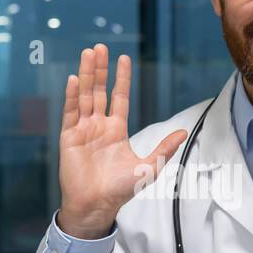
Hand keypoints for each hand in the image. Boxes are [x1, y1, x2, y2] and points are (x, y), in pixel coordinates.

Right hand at [58, 43, 187, 237]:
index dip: (121, 78)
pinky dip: (72, 95)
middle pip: (99, 90)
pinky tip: (75, 79)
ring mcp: (83, 130)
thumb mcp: (148, 167)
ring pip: (84, 96)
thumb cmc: (120, 190)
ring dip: (86, 75)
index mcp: (116, 130)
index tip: (123, 58)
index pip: (119, 97)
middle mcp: (99, 126)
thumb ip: (164, 148)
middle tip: (101, 47)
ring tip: (88, 54)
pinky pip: (70, 112)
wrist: (97, 205)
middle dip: (101, 69)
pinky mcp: (69, 137)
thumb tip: (184, 132)